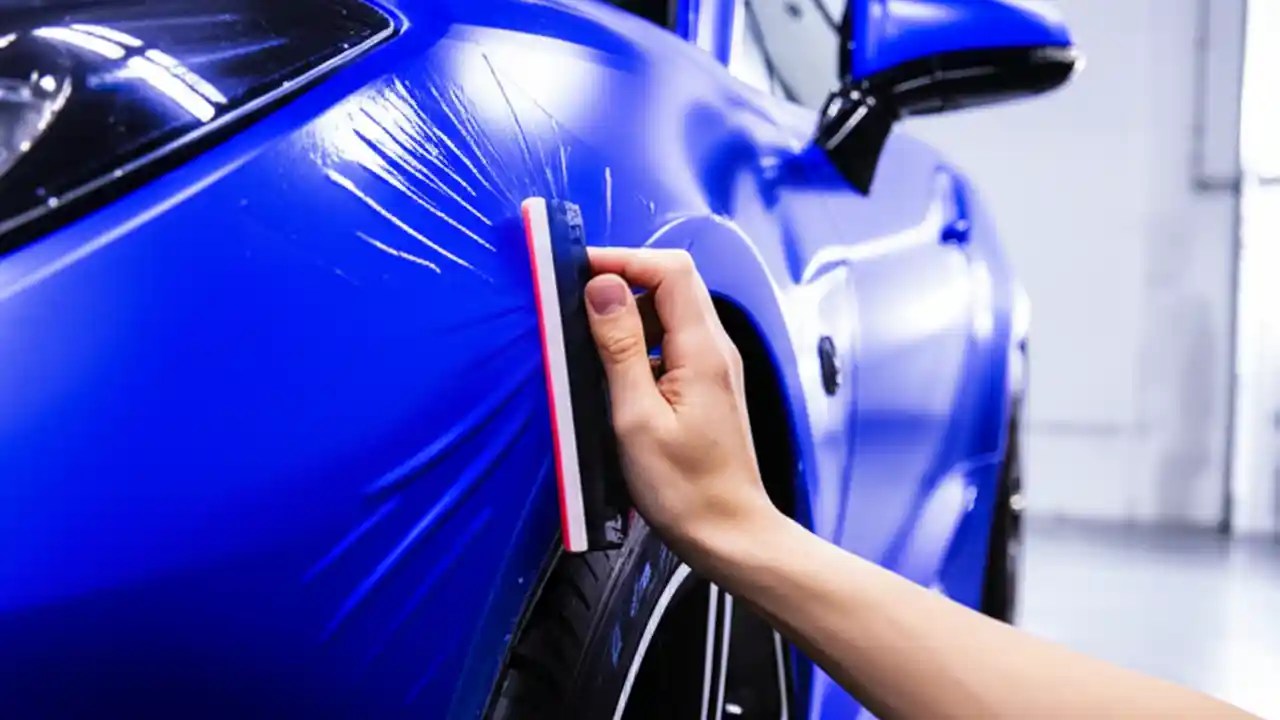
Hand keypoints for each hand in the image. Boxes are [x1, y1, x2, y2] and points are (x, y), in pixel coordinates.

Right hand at [583, 248, 777, 556]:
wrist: (728, 533)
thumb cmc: (682, 488)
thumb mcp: (635, 417)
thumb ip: (619, 348)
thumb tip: (602, 288)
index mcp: (703, 350)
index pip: (671, 269)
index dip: (624, 259)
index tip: (578, 271)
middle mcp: (715, 349)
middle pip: (673, 284)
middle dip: (623, 279)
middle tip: (573, 300)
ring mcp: (714, 367)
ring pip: (671, 312)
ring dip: (628, 313)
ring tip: (586, 337)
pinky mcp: (706, 386)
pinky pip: (672, 342)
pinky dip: (639, 341)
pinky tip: (612, 369)